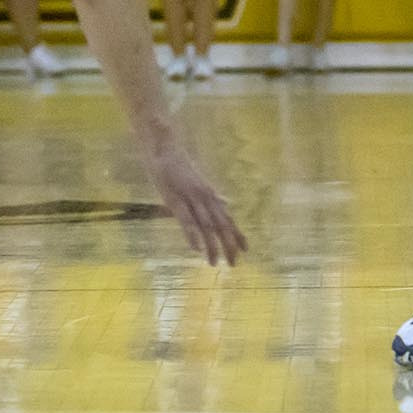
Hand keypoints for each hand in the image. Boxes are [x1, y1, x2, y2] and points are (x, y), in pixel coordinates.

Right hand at [144, 142, 248, 265]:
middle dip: (229, 245)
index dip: (237, 234)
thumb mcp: (199, 183)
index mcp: (211, 195)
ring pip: (206, 225)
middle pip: (222, 225)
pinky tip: (196, 249)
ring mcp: (192, 198)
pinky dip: (192, 235)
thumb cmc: (180, 167)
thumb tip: (225, 203)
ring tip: (215, 263)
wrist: (165, 149)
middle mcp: (206, 198)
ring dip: (211, 245)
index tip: (246, 250)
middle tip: (233, 264)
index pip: (228, 218)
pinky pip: (186, 220)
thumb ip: (211, 195)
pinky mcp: (175, 200)